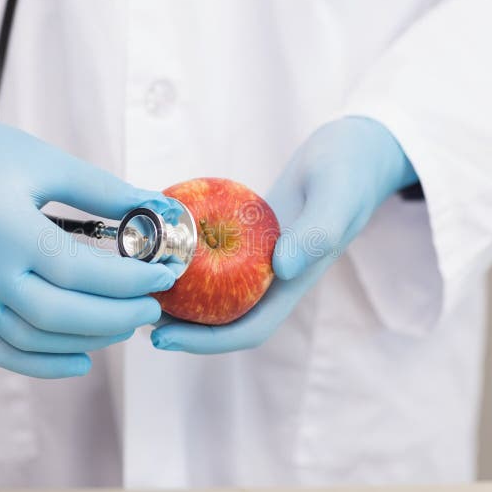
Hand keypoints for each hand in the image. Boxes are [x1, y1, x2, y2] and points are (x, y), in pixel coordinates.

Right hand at [0, 117, 176, 376]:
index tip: (163, 276)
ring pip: (33, 339)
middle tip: (153, 306)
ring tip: (126, 324)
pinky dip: (43, 365)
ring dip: (88, 340)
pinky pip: (2, 352)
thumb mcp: (45, 163)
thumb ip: (102, 190)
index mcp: (5, 228)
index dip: (128, 280)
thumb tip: (155, 208)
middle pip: (58, 314)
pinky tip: (82, 360)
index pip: (78, 269)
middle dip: (116, 315)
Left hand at [150, 117, 417, 353]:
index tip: (162, 338)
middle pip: (224, 316)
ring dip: (181, 295)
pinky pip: (216, 255)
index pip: (248, 329)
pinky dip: (189, 257)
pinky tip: (160, 245)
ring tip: (138, 285)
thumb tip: (282, 269)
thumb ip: (317, 232)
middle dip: (181, 324)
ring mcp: (262, 258)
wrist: (357, 149)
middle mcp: (274, 277)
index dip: (205, 342)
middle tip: (135, 311)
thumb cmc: (350, 171)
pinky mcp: (253, 236)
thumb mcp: (336, 197)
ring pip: (217, 289)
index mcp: (294, 282)